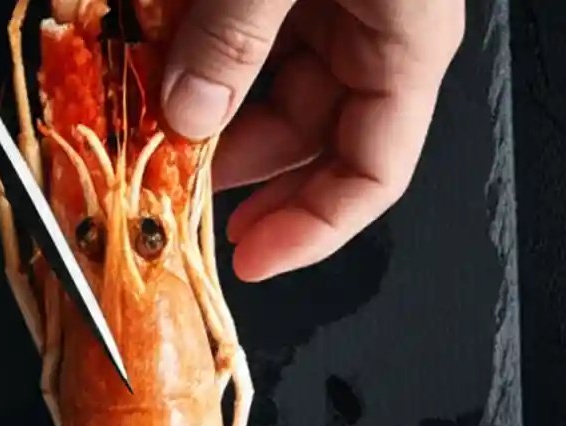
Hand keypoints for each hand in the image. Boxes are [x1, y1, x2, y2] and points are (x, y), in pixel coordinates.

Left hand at [161, 0, 464, 280]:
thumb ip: (235, 37)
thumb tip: (188, 115)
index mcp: (407, 47)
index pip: (373, 175)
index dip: (310, 229)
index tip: (247, 260)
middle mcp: (382, 35)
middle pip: (316, 141)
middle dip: (245, 173)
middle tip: (180, 196)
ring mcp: (343, 3)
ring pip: (280, 89)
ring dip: (218, 114)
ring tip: (158, 128)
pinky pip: (261, 36)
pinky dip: (212, 57)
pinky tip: (164, 64)